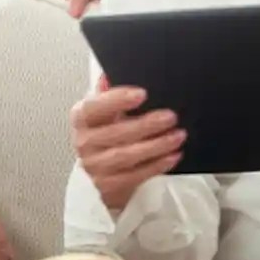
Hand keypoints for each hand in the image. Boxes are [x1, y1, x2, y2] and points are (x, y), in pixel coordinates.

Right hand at [71, 86, 186, 211]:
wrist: (104, 169)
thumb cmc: (108, 130)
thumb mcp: (107, 109)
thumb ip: (110, 92)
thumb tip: (110, 73)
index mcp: (82, 117)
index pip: (94, 107)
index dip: (117, 100)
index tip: (142, 93)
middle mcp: (84, 142)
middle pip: (115, 133)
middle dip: (146, 125)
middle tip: (171, 116)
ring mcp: (94, 166)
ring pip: (126, 156)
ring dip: (155, 146)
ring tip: (178, 136)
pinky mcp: (107, 185)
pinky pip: (134, 176)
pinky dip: (156, 166)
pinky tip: (173, 156)